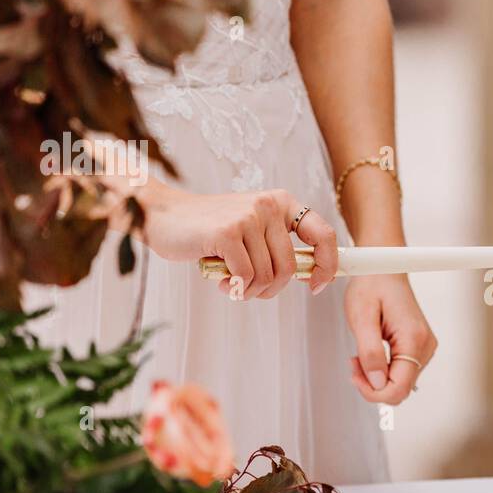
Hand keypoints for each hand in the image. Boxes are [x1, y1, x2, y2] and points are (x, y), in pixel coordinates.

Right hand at [143, 185, 336, 299]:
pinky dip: (236, 288)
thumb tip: (310, 275)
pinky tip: (223, 282)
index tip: (316, 285)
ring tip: (232, 283)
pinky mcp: (227, 232)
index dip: (327, 265)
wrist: (165, 216)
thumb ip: (278, 247)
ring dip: (251, 290)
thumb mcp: (253, 230)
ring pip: (268, 275)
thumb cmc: (211, 230)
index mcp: (282, 202)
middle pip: (290, 267)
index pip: (323, 234)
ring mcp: (248, 217)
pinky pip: (246, 276)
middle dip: (272, 289)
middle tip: (251, 290)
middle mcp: (269, 205)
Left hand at [345, 274, 436, 404]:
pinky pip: (401, 373)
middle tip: (354, 362)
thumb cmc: (372, 286)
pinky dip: (382, 370)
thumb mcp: (362, 318)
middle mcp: (425, 346)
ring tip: (361, 354)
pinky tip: (371, 354)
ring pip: (400, 383)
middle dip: (373, 384)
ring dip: (376, 377)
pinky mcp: (419, 347)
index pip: (399, 389)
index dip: (373, 391)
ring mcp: (424, 347)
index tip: (355, 373)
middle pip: (400, 390)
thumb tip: (378, 383)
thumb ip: (370, 352)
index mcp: (414, 339)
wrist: (383, 269)